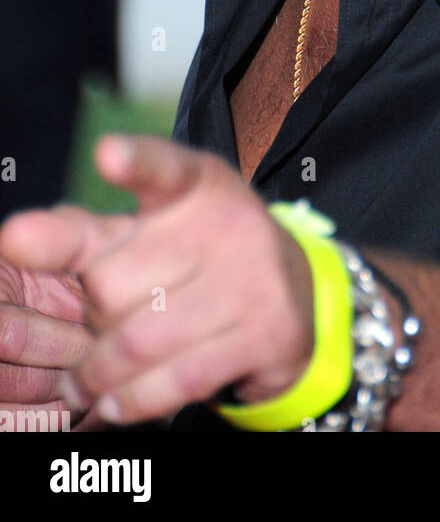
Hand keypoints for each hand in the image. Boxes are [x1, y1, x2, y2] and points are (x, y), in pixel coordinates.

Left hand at [0, 136, 314, 426]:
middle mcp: (229, 223)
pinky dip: (135, 400)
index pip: (162, 169)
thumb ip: (82, 233)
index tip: (107, 154)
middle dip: (92, 319)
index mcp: (195, 184)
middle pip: (115, 284)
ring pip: (140, 341)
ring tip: (82, 384)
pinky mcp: (267, 332)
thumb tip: (13, 239)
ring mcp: (253, 279)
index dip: (136, 161)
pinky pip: (177, 380)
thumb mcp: (151, 228)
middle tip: (93, 328)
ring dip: (98, 374)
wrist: (293, 291)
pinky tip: (117, 403)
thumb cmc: (197, 254)